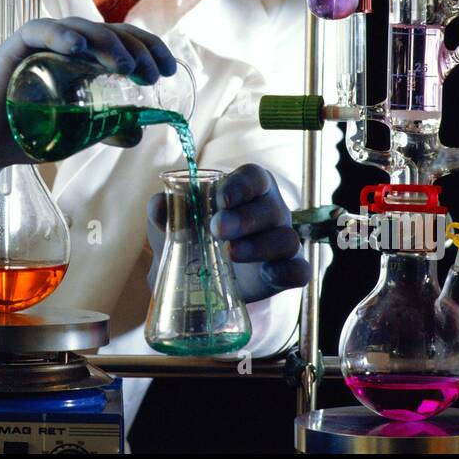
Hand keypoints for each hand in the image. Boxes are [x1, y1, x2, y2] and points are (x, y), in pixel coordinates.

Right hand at [0, 17, 176, 186]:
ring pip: (80, 28)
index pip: (121, 40)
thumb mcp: (76, 132)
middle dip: (135, 49)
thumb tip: (139, 134)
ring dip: (106, 43)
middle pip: (107, 31)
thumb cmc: (25, 134)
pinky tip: (79, 48)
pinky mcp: (13, 49)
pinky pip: (39, 31)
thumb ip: (106, 128)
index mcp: (80, 57)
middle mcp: (62, 44)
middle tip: (152, 74)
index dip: (148, 48)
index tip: (168, 70)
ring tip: (124, 66)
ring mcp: (38, 43)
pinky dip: (60, 35)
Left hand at [147, 164, 309, 303]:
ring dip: (260, 245)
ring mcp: (281, 242)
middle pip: (271, 207)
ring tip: (230, 254)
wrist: (197, 281)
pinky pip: (299, 270)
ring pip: (287, 238)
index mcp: (246, 190)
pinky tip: (267, 274)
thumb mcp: (172, 223)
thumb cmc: (192, 236)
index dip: (242, 185)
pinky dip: (288, 271)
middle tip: (217, 230)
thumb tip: (159, 204)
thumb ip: (164, 210)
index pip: (255, 177)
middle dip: (244, 218)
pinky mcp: (285, 271)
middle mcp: (269, 212)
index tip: (221, 199)